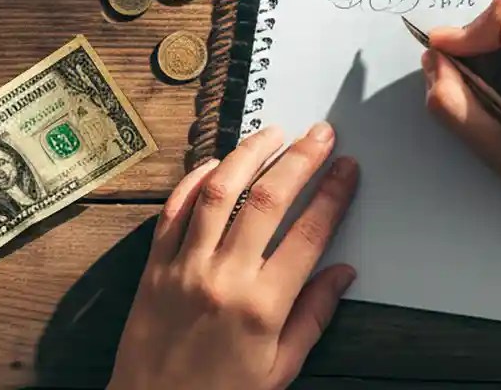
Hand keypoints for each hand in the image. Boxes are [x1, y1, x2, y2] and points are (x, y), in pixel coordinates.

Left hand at [109, 124, 359, 389]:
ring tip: (273, 134)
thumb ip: (313, 317)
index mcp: (263, 306)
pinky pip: (173, 211)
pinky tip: (216, 164)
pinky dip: (193, 181)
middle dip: (300, 160)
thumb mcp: (279, 369)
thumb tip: (343, 275)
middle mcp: (223, 278)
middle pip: (268, 200)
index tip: (347, 169)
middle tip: (320, 135)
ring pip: (218, 193)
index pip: (309, 234)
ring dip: (249, 155)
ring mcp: (184, 268)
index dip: (333, 194)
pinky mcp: (153, 268)